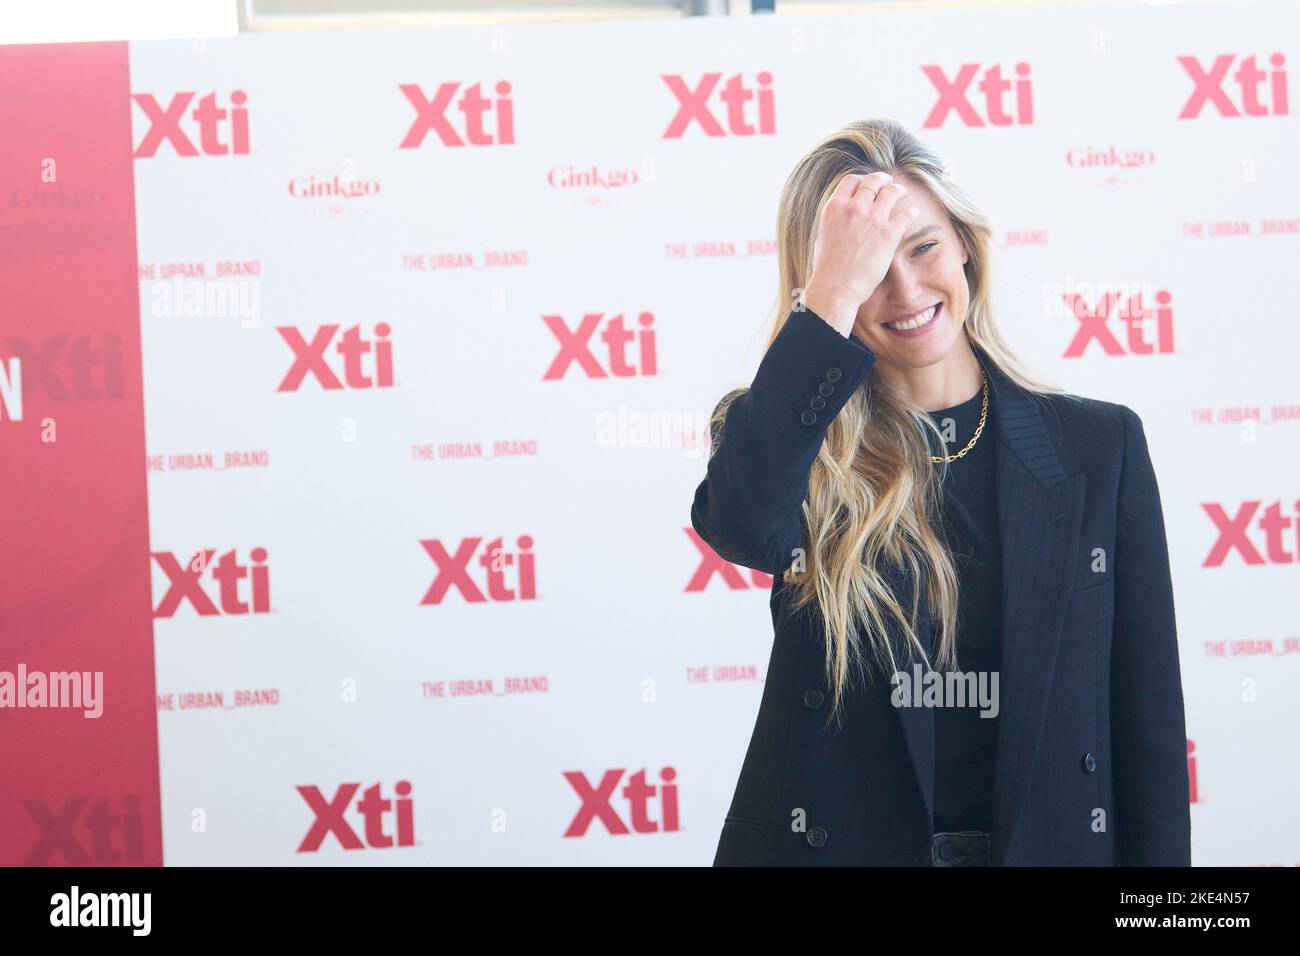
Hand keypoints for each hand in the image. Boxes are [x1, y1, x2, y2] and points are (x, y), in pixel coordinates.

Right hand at [801, 172, 918, 335]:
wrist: (836, 287)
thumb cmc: (827, 267)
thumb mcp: (823, 234)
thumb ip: (837, 218)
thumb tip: (846, 213)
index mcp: (835, 207)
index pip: (851, 180)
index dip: (862, 180)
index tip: (867, 185)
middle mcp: (854, 208)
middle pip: (873, 181)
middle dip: (882, 180)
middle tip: (888, 183)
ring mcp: (873, 219)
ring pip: (892, 191)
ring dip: (898, 190)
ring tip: (902, 193)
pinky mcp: (888, 234)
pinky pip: (906, 214)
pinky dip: (910, 211)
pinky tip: (912, 212)